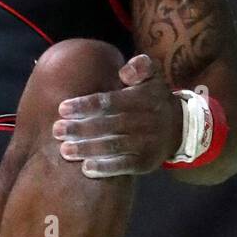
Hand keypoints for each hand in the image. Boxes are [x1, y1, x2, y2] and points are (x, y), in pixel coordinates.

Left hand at [51, 53, 181, 176]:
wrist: (180, 128)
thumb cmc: (153, 99)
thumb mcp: (152, 78)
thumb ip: (140, 67)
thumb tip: (125, 72)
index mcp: (141, 98)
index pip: (110, 102)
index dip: (86, 105)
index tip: (62, 108)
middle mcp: (144, 121)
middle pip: (107, 125)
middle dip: (80, 128)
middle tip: (56, 130)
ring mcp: (145, 143)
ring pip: (113, 146)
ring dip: (87, 149)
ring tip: (64, 150)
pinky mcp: (144, 162)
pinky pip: (124, 166)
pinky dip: (106, 168)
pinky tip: (86, 169)